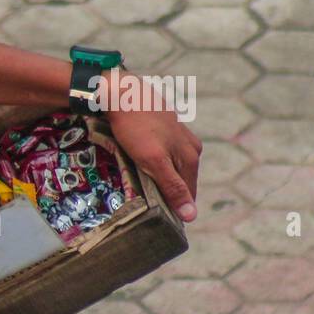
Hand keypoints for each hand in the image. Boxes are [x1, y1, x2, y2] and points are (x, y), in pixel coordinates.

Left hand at [97, 73, 202, 222]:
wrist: (122, 93)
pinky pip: (163, 153)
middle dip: (168, 192)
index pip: (188, 193)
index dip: (175, 208)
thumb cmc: (136, 128)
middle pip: (181, 179)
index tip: (159, 221)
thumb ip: (172, 187)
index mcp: (192, 156)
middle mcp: (191, 146)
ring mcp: (179, 135)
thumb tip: (192, 216)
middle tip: (147, 206)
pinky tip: (141, 164)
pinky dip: (154, 162)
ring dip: (160, 177)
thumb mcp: (153, 161)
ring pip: (171, 166)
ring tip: (142, 186)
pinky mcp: (166, 127)